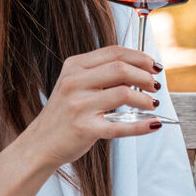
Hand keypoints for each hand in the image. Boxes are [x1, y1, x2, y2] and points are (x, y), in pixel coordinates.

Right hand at [16, 45, 163, 167]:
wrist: (40, 143)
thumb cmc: (64, 114)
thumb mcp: (75, 85)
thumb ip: (100, 74)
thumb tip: (139, 69)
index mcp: (74, 67)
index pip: (114, 52)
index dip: (140, 57)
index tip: (153, 66)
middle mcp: (75, 83)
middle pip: (121, 69)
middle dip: (145, 76)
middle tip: (155, 85)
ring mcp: (79, 106)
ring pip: (124, 94)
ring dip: (146, 100)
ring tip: (152, 104)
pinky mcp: (85, 129)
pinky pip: (120, 126)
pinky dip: (142, 126)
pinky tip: (153, 124)